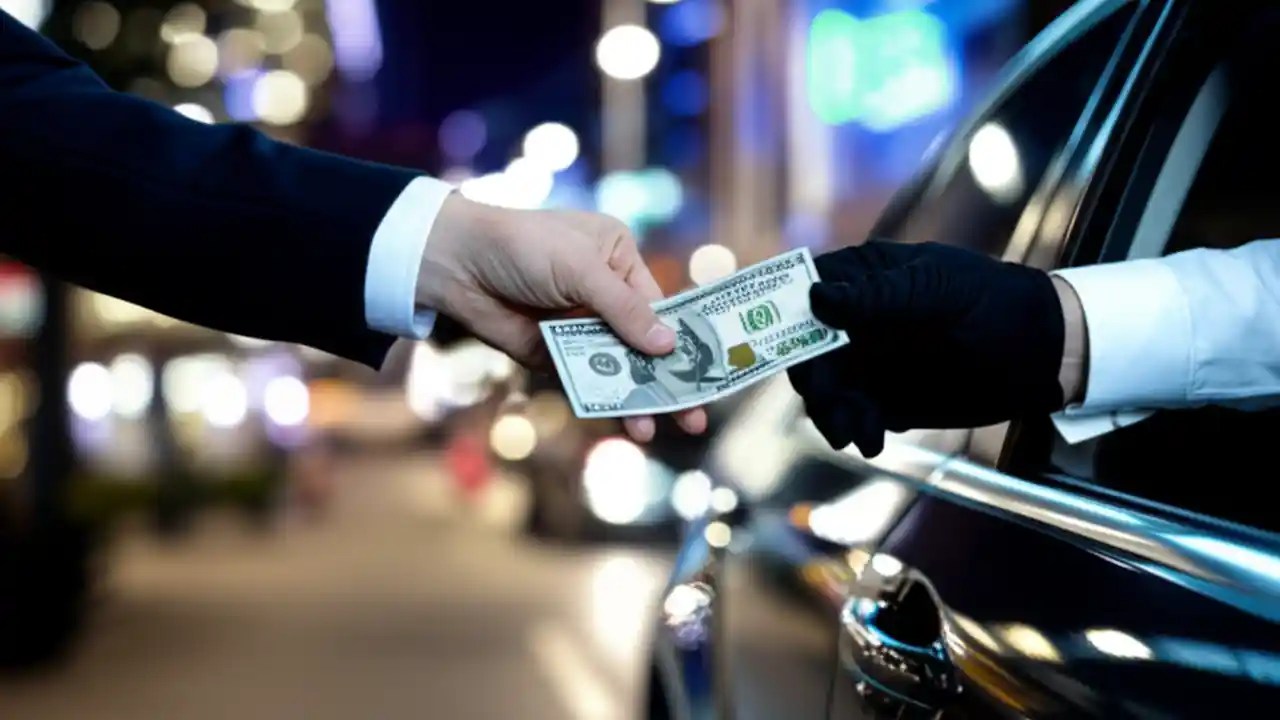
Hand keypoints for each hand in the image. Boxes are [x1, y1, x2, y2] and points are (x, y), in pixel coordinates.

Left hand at [417, 194, 706, 441]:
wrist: (454, 265)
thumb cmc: (520, 247)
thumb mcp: (579, 270)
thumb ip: (623, 311)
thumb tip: (668, 345)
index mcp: (618, 258)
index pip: (660, 303)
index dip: (684, 338)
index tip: (711, 370)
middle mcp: (604, 293)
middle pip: (645, 342)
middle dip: (669, 378)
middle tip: (694, 415)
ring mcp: (580, 325)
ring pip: (619, 367)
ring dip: (638, 397)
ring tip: (656, 428)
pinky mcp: (555, 352)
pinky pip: (588, 380)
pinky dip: (606, 401)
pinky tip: (625, 422)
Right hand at [787, 241, 1066, 455]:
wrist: (1042, 355)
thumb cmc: (994, 304)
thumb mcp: (937, 293)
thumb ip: (878, 298)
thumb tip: (816, 296)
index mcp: (862, 279)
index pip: (803, 293)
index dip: (782, 319)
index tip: (780, 348)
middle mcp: (853, 321)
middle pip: (804, 351)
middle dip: (812, 382)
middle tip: (829, 407)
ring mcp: (865, 361)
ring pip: (823, 390)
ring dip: (830, 414)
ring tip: (855, 434)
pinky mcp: (881, 398)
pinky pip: (850, 416)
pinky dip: (854, 430)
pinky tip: (872, 441)